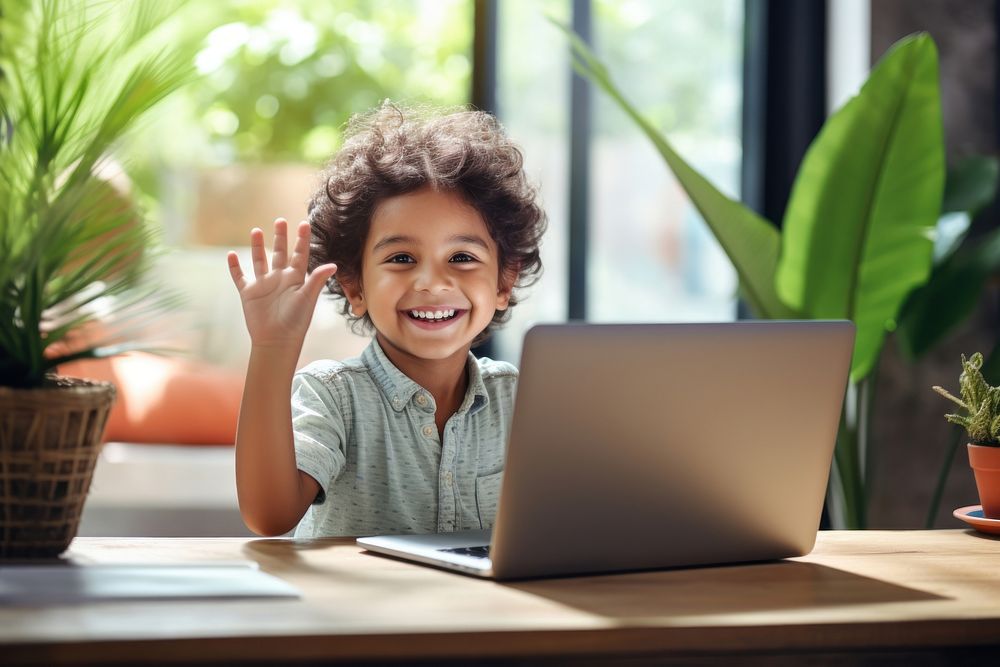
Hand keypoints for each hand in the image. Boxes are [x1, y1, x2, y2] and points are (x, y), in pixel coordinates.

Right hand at [227, 219, 336, 348]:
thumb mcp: (307, 298)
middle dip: (280, 237)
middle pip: (280, 253)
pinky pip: (240, 277)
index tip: (304, 223)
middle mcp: (280, 279)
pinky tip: (230, 255)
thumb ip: (317, 280)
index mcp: (296, 279)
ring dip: (256, 246)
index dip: (302, 240)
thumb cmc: (296, 321)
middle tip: (280, 220)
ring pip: (259, 260)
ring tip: (256, 230)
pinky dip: (234, 267)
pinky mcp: (249, 293)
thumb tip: (333, 265)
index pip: (300, 254)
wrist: (276, 341)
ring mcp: (264, 285)